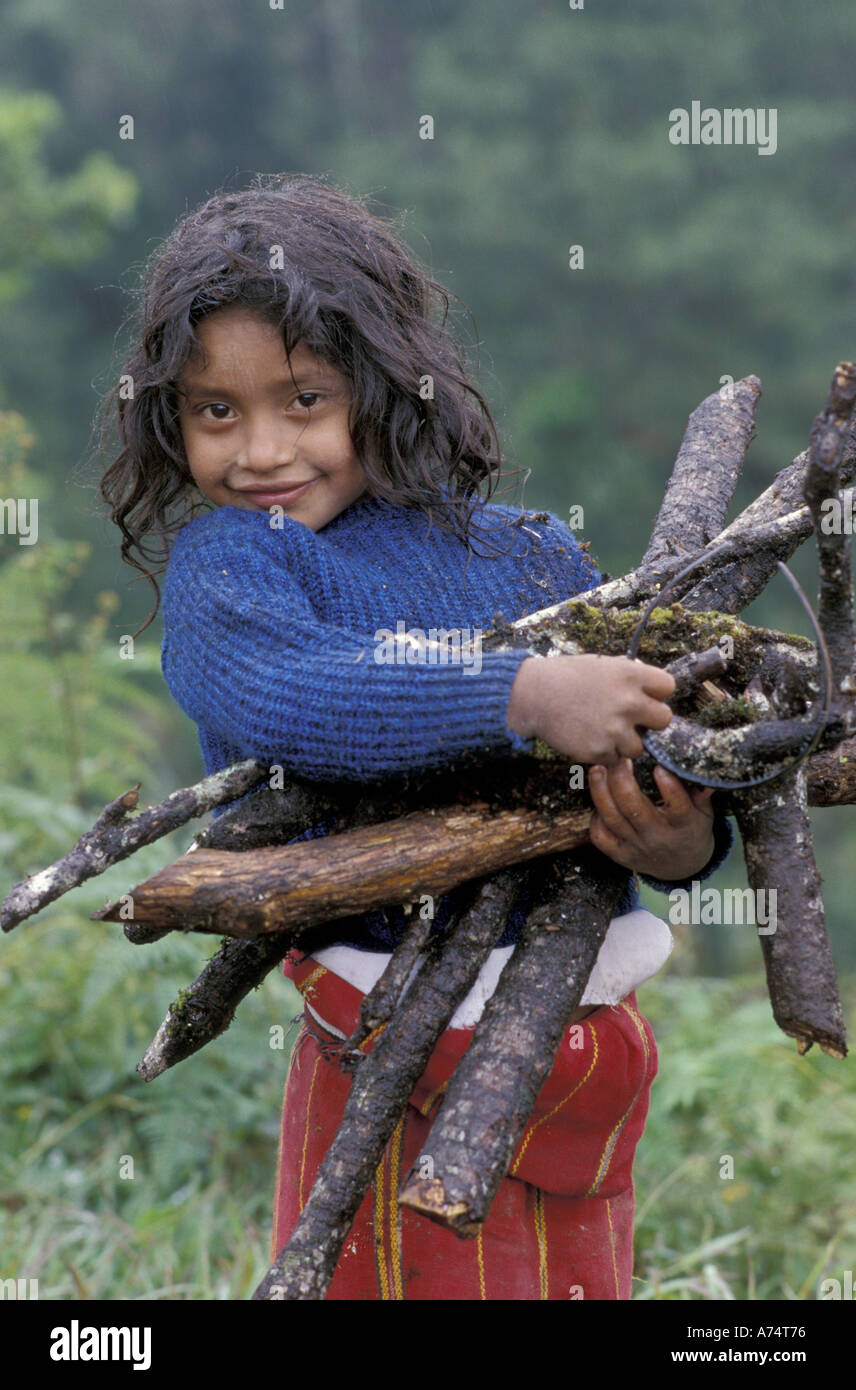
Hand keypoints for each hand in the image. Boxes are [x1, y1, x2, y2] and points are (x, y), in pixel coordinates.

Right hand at [506, 654, 674, 763]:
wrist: (534, 695)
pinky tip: (588, 738)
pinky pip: (614, 759)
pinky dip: (604, 753)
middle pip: (664, 720)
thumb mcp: (602, 664)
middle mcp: (628, 701)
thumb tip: (650, 682)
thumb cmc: (566, 676)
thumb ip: (629, 673)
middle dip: (650, 721)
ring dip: (625, 742)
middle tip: (632, 720)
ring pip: (639, 747)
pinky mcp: (599, 750)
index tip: (645, 697)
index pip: (668, 687)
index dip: (657, 694)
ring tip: (603, 730)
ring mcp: (615, 728)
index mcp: (631, 675)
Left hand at [587, 759, 715, 881]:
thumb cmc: (691, 831)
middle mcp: (657, 837)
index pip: (678, 806)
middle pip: (634, 809)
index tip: (659, 766)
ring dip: (600, 791)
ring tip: (597, 769)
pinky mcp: (620, 855)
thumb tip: (707, 774)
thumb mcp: (704, 814)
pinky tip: (597, 799)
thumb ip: (702, 793)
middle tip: (618, 758)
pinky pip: (600, 836)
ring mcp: (636, 847)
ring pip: (612, 818)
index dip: (669, 787)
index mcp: (683, 825)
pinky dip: (595, 817)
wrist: (681, 868)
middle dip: (622, 780)